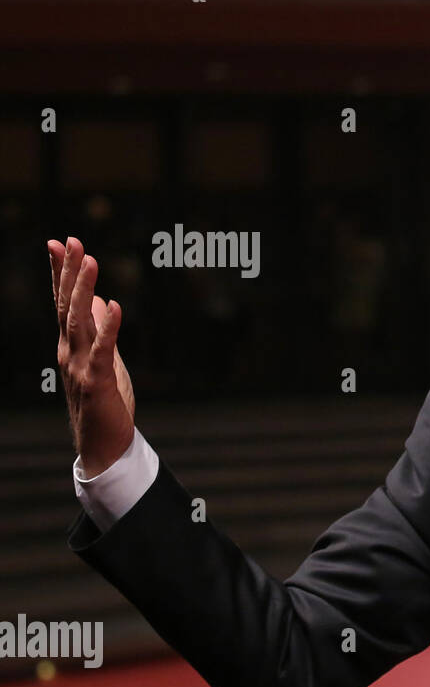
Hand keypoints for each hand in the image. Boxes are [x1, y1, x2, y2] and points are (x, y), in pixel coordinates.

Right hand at [50, 236, 135, 477]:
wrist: (103, 446)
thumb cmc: (104, 403)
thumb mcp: (104, 360)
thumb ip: (99, 331)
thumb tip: (101, 301)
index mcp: (70, 346)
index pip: (62, 303)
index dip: (60, 273)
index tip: (58, 243)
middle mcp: (70, 352)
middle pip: (66, 305)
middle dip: (68, 272)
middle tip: (71, 241)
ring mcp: (80, 366)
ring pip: (79, 322)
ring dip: (84, 290)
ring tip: (91, 261)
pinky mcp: (97, 382)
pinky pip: (103, 350)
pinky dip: (109, 327)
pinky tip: (114, 305)